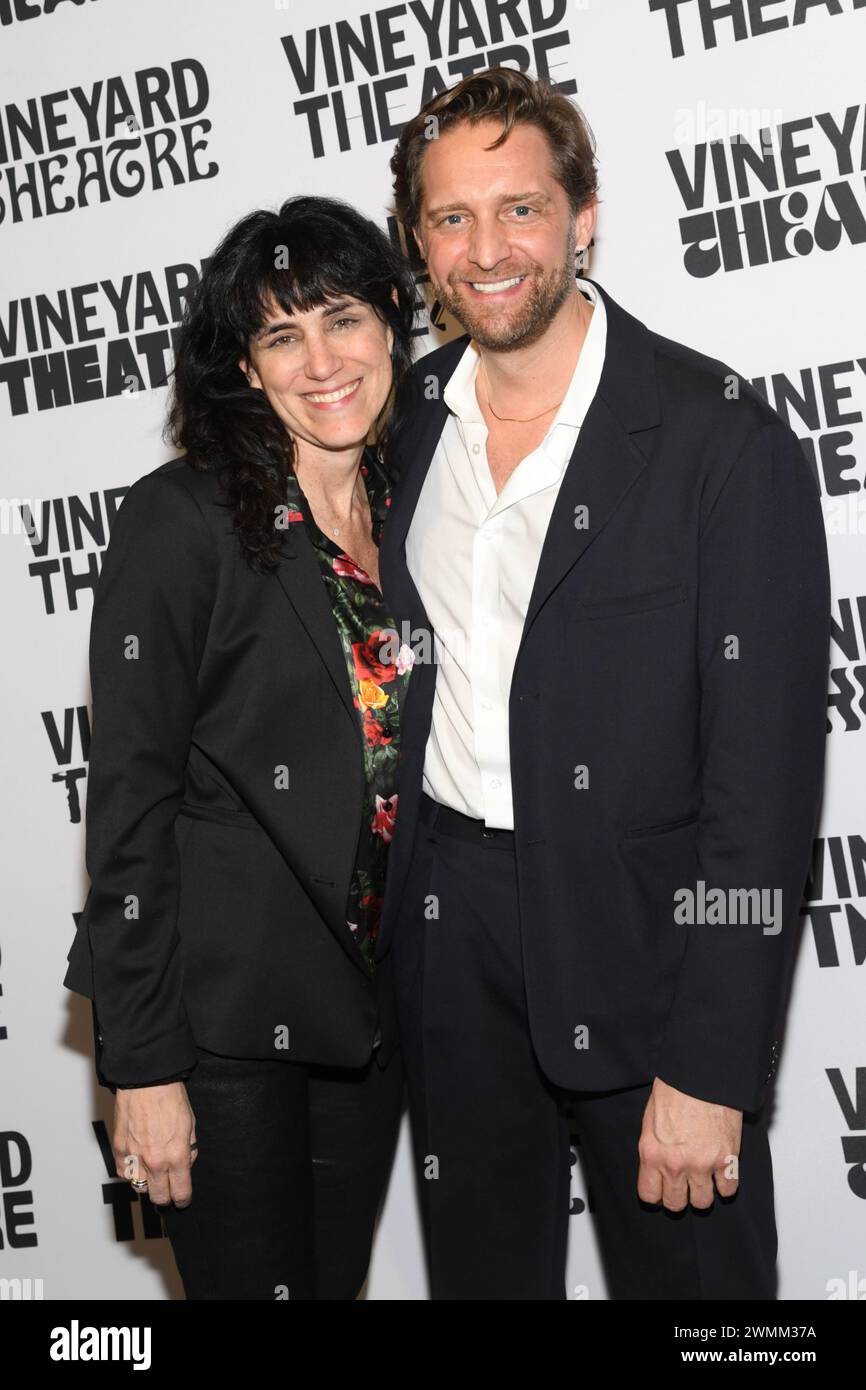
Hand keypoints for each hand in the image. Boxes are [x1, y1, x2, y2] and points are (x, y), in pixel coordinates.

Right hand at [113, 1082, 197, 1207]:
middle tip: (169, 1192)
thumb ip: (189, 1149)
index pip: (180, 1192)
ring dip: (147, 1184)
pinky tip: (137, 1163)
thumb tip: (186, 1164)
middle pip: (158, 1197)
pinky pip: (123, 1173)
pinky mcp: (118, 1150)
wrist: (146, 1081)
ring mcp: (134, 1157)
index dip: (183, 1199)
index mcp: (176, 1156)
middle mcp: (154, 1162)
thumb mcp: (191, 1124)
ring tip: (153, 1174)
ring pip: (139, 1187)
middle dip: (166, 1197)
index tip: (182, 1200)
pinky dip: (130, 1172)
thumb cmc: (170, 1097)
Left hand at [637, 1077, 741, 1210]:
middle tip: (684, 1186)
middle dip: (679, 1197)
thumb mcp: (650, 1121)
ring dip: (703, 1193)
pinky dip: (726, 1184)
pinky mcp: (726, 1159)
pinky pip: (728, 1190)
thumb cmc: (675, 1089)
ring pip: (702, 1202)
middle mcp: (675, 1164)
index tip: (662, 1190)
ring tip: (703, 1179)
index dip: (656, 1194)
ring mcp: (702, 1165)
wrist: (701, 1074)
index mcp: (652, 1153)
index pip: (649, 1195)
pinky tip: (721, 1173)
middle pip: (676, 1204)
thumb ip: (653, 1149)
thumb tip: (657, 1165)